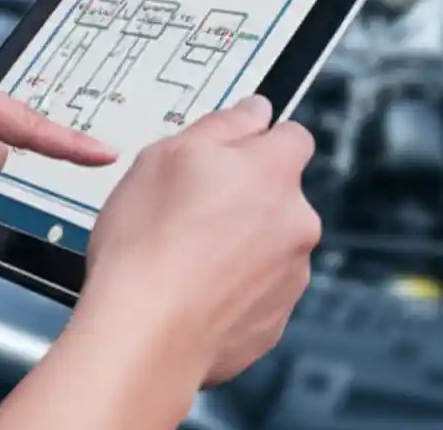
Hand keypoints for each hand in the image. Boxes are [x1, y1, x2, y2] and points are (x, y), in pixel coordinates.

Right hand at [83, 95, 319, 385]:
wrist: (145, 333)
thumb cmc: (148, 243)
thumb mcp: (167, 155)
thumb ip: (223, 126)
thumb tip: (256, 110)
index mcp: (275, 172)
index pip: (293, 137)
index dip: (261, 143)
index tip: (233, 155)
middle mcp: (297, 222)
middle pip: (280, 196)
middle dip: (245, 200)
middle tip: (191, 213)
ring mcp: (291, 275)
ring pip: (271, 246)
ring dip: (241, 247)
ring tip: (186, 259)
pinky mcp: (275, 321)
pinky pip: (258, 293)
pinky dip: (234, 291)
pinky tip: (194, 293)